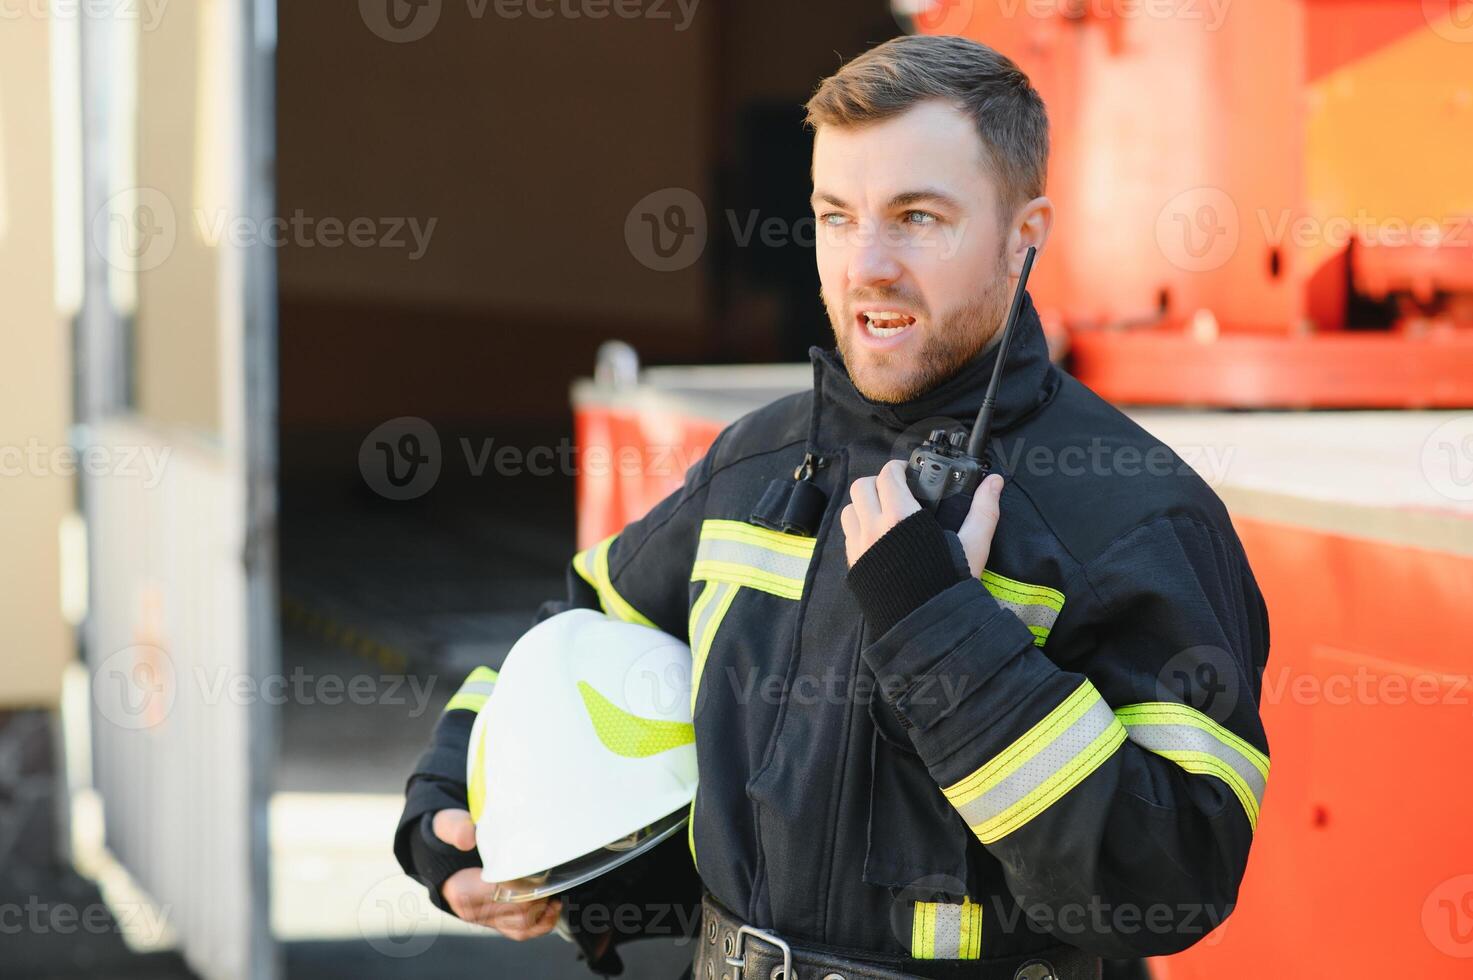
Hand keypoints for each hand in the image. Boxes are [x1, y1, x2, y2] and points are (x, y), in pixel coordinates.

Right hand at [432, 808, 561, 938]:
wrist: (442, 856)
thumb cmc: (449, 841)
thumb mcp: (446, 826)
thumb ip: (456, 829)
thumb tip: (468, 838)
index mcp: (463, 890)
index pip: (502, 892)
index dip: (523, 881)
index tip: (535, 865)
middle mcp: (474, 910)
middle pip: (517, 910)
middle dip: (538, 893)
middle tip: (550, 873)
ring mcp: (487, 919)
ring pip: (523, 924)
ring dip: (543, 908)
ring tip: (554, 888)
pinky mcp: (498, 922)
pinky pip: (522, 932)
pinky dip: (542, 923)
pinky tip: (553, 906)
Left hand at [840, 459, 1004, 577]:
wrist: (926, 626)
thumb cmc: (949, 585)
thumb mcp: (973, 545)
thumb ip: (984, 510)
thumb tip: (995, 482)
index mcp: (900, 517)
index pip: (887, 476)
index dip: (897, 469)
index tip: (908, 473)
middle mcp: (873, 528)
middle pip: (862, 487)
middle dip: (877, 482)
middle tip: (895, 489)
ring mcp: (859, 547)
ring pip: (849, 509)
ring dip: (864, 504)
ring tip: (884, 512)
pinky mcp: (854, 565)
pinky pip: (848, 535)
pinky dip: (859, 527)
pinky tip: (878, 537)